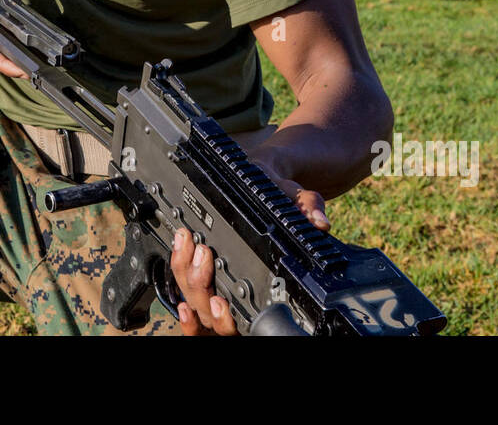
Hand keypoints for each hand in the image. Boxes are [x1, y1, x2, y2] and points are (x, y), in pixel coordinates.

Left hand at [174, 150, 327, 335]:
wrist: (266, 180)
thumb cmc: (282, 198)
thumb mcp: (297, 199)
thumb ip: (308, 207)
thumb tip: (319, 221)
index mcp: (261, 286)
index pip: (241, 316)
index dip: (226, 318)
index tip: (220, 302)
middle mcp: (238, 291)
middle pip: (211, 311)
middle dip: (200, 287)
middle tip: (202, 256)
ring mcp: (218, 281)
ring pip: (194, 299)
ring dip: (185, 275)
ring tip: (186, 246)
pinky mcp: (202, 266)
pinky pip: (186, 280)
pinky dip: (178, 272)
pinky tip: (178, 254)